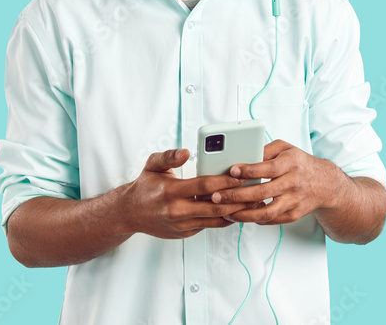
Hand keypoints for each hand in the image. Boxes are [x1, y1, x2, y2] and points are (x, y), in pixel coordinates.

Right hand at [120, 148, 252, 239]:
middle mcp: (177, 211)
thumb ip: (168, 156)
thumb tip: (186, 152)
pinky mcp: (185, 233)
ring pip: (216, 219)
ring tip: (254, 203)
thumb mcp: (152, 165)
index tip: (242, 175)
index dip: (226, 181)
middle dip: (238, 198)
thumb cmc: (145, 186)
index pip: (205, 185)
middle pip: (216, 205)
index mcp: (171, 191)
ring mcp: (182, 225)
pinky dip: (225, 218)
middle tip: (256, 190)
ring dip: (236, 211)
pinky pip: (210, 225)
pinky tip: (237, 211)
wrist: (130, 214)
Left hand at [209, 140, 335, 225]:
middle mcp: (293, 184)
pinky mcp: (293, 215)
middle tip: (217, 196)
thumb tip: (245, 154)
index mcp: (290, 164)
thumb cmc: (300, 163)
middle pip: (262, 192)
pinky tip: (242, 216)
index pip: (268, 168)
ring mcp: (294, 201)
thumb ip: (266, 149)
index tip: (232, 171)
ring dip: (243, 215)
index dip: (249, 170)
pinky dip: (255, 220)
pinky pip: (272, 220)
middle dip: (236, 196)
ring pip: (266, 212)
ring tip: (226, 213)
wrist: (325, 184)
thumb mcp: (286, 148)